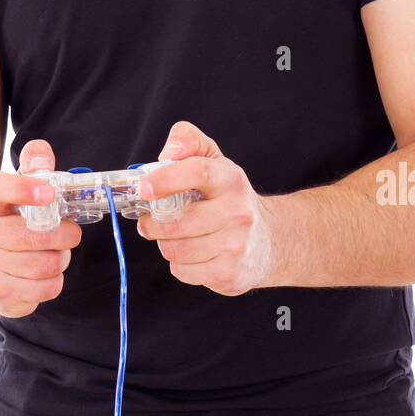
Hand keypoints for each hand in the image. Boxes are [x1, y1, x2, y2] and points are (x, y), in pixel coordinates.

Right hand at [0, 139, 81, 318]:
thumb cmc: (11, 222)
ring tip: (55, 253)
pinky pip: (45, 289)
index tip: (49, 193)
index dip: (23, 189)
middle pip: (32, 235)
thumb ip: (34, 165)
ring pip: (44, 264)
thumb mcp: (20, 188)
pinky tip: (45, 274)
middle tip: (71, 233)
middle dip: (64, 235)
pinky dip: (54, 281)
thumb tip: (42, 158)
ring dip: (61, 259)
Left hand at [136, 121, 279, 295]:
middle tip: (150, 220)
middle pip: (177, 221)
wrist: (270, 240)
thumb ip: (188, 141)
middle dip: (153, 223)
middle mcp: (238, 212)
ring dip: (165, 243)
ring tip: (175, 236)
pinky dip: (178, 264)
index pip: (198, 171)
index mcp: (231, 179)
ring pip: (175, 249)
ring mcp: (236, 245)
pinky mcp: (231, 274)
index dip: (166, 179)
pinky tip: (192, 254)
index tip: (144, 188)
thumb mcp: (214, 161)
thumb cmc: (230, 198)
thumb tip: (168, 152)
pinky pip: (182, 271)